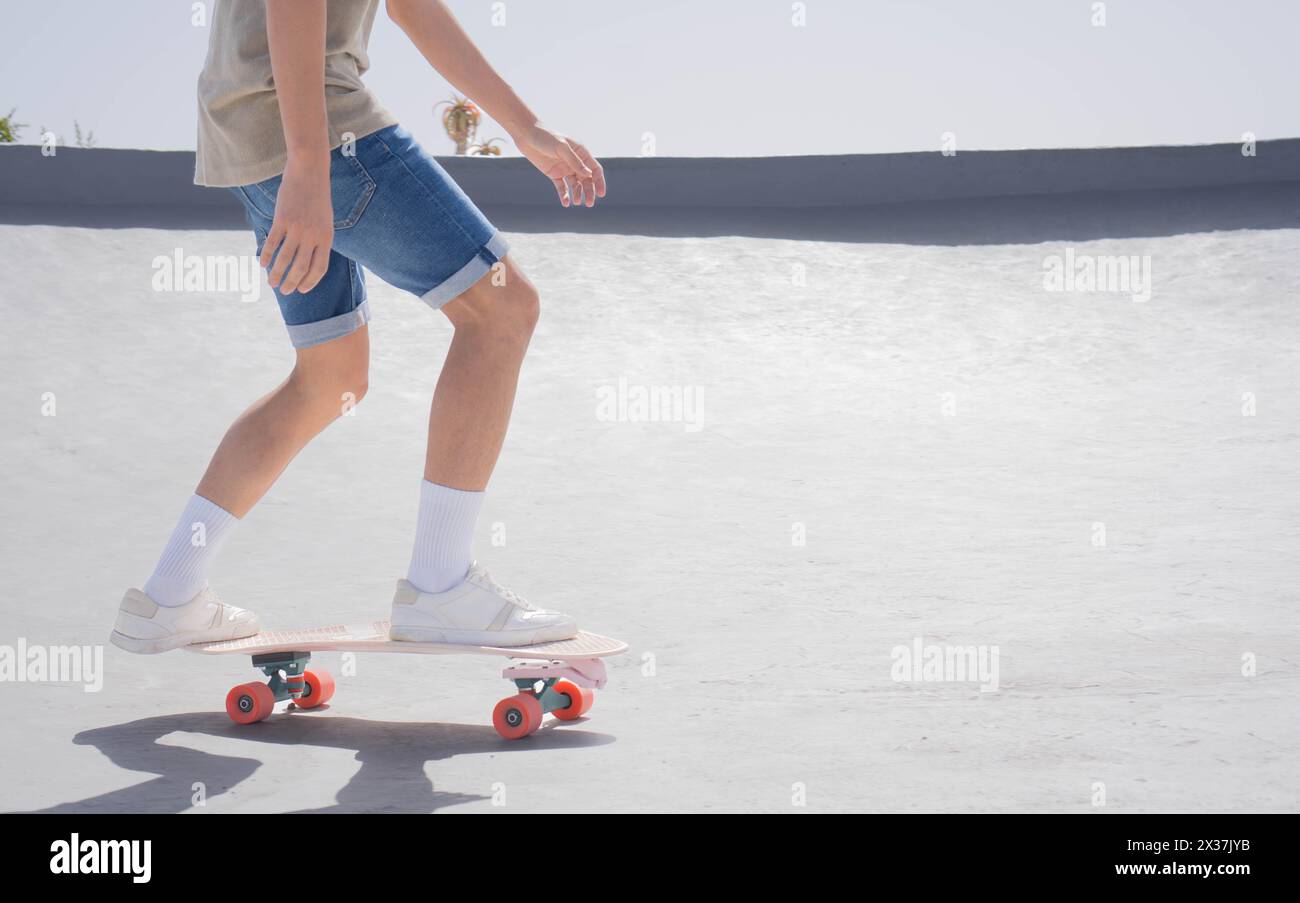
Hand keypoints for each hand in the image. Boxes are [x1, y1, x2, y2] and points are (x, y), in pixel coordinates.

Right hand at [261, 155, 333, 293]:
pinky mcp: (282, 219)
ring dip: (277, 273)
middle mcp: (312, 236)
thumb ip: (318, 240)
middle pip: (301, 268)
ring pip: (285, 258)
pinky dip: (266, 255)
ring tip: (271, 283)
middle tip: (284, 291)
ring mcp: (297, 228)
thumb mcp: (325, 221)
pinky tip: (261, 263)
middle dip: (292, 282)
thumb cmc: (317, 198)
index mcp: (326, 238)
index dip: (310, 282)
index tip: (301, 289)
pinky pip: (272, 242)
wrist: (309, 172)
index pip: (319, 268)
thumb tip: (308, 261)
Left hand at [512, 123, 605, 207]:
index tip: (601, 194)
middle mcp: (575, 162)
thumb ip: (575, 161)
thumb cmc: (545, 137)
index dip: (599, 182)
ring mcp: (565, 168)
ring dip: (578, 194)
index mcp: (581, 152)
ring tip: (576, 202)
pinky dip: (565, 195)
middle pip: (587, 180)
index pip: (595, 169)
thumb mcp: (561, 147)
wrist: (527, 135)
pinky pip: (562, 187)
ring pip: (576, 185)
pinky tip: (566, 203)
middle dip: (589, 192)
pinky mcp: (554, 174)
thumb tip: (589, 175)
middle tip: (589, 204)